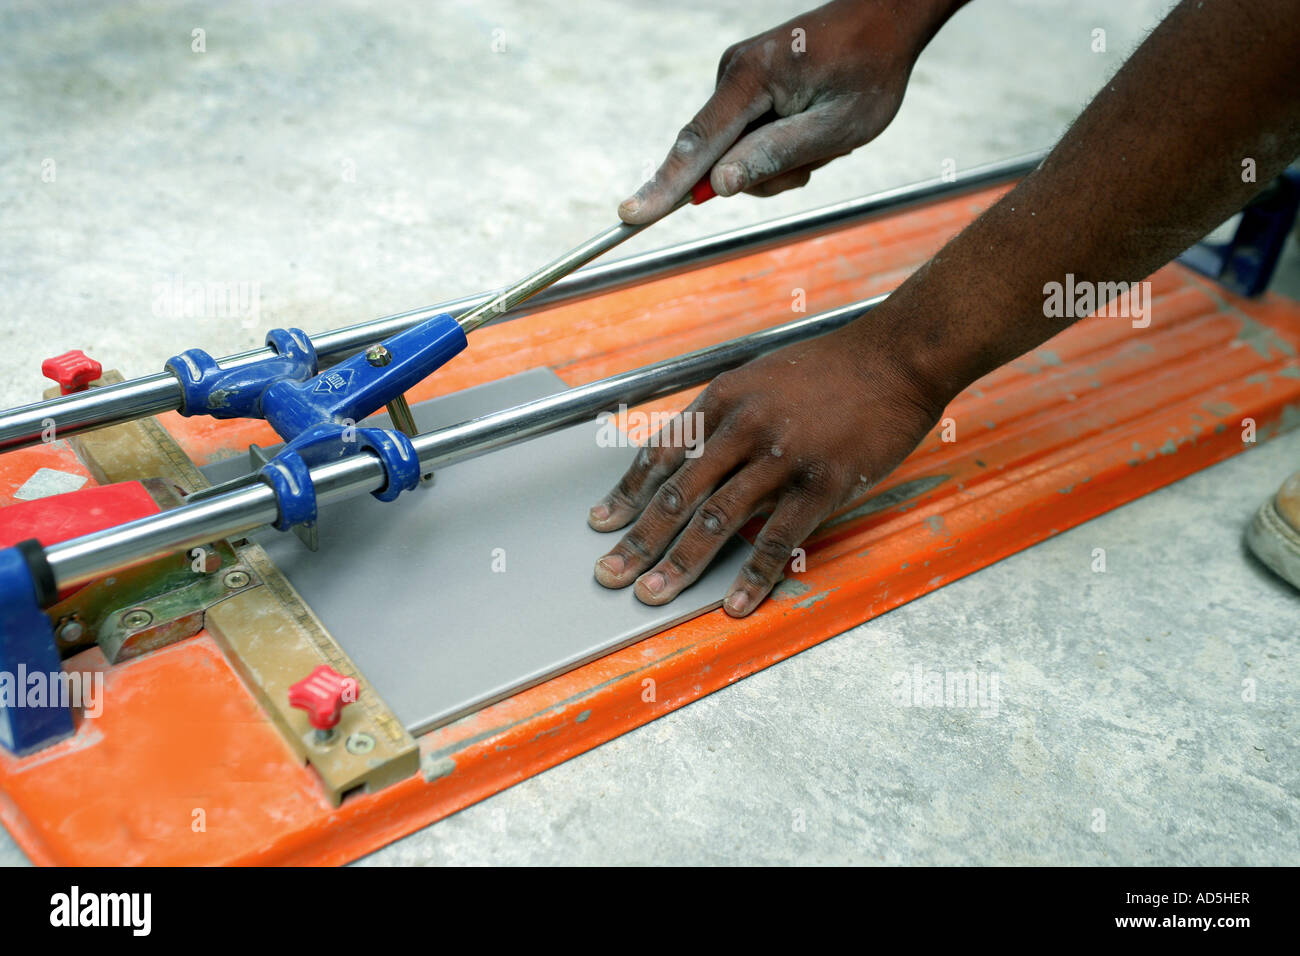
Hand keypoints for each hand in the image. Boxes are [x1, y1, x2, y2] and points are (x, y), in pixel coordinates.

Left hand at [588, 321, 944, 615]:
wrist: (898, 357)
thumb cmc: (833, 368)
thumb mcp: (762, 377)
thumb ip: (725, 416)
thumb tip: (691, 458)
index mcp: (723, 397)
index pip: (661, 453)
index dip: (627, 494)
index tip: (602, 524)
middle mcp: (744, 426)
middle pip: (678, 493)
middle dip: (638, 539)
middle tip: (608, 573)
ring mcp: (782, 457)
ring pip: (717, 519)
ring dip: (680, 563)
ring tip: (651, 595)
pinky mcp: (822, 484)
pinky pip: (777, 540)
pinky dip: (752, 577)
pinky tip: (734, 604)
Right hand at [619, 0, 964, 223]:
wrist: (883, 22)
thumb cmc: (868, 74)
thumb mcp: (833, 128)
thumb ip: (774, 156)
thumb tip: (718, 186)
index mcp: (751, 78)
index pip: (698, 144)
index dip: (665, 186)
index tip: (630, 215)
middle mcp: (732, 72)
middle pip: (718, 153)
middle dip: (761, 172)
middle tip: (814, 160)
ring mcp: (736, 76)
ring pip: (735, 151)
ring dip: (778, 161)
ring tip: (821, 139)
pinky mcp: (745, 84)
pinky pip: (746, 135)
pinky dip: (778, 145)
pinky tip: (810, 126)